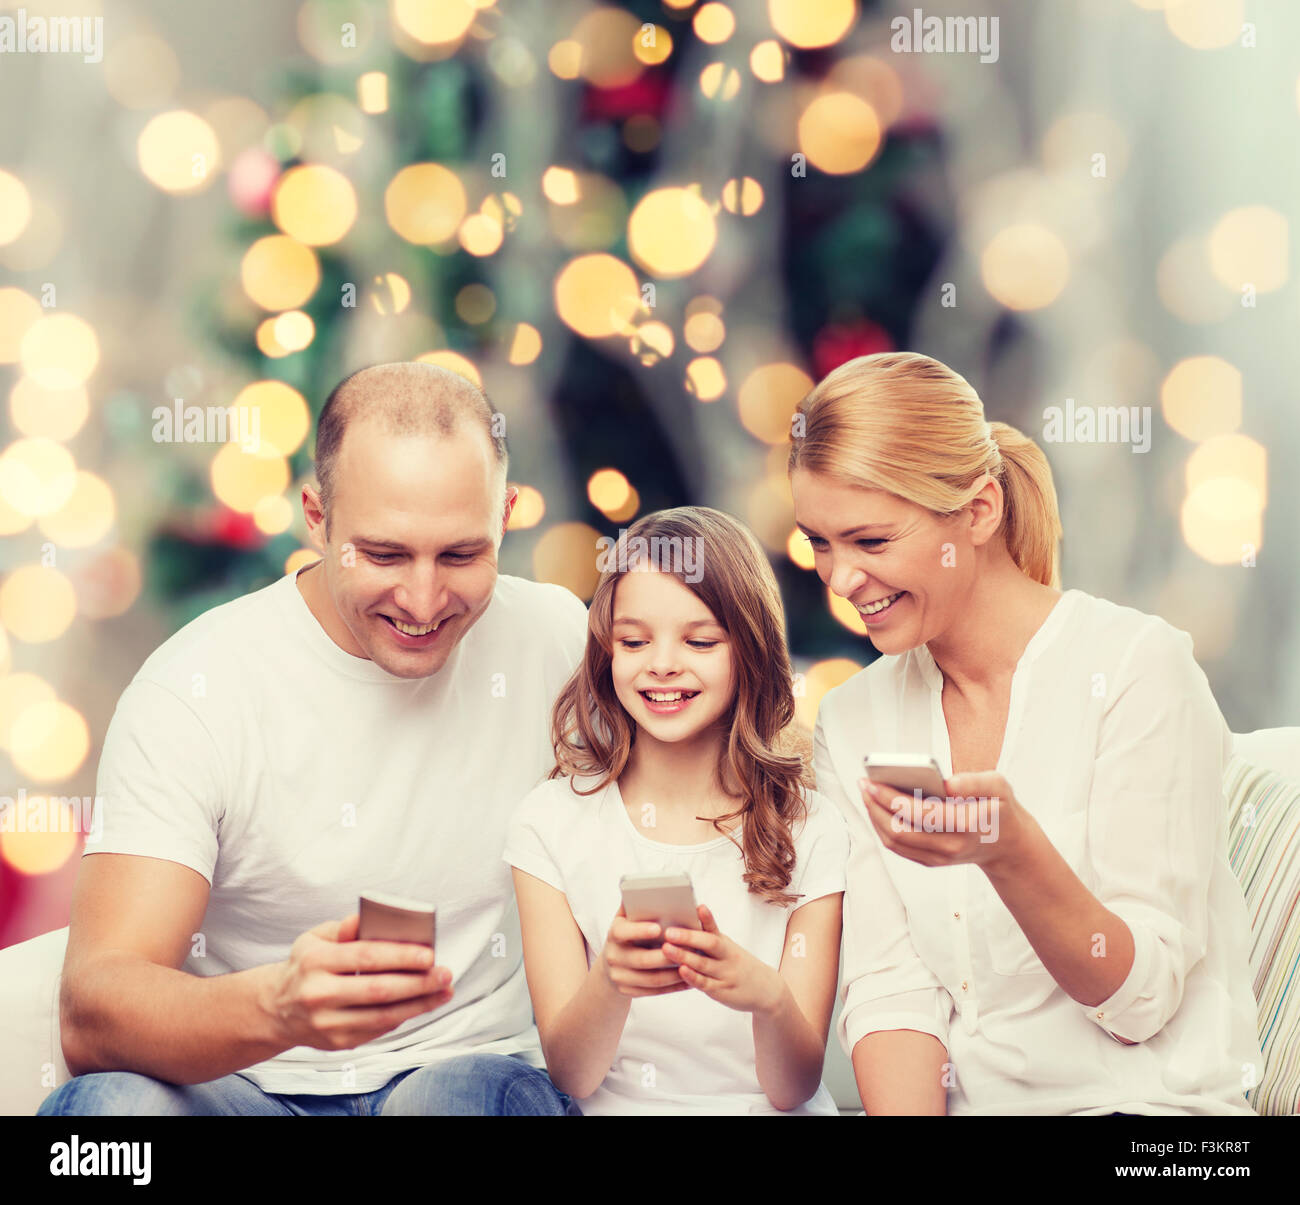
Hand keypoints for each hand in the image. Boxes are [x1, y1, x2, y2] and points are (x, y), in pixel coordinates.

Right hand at [262, 913, 453, 1051]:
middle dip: (418, 983)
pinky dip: (404, 1016)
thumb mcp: (316, 938)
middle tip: (445, 973)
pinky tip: (422, 1004)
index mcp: (315, 961)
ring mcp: (327, 1023)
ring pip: (383, 1015)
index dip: (400, 956)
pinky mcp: (338, 1042)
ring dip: (420, 1004)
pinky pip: (378, 1029)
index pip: (365, 957)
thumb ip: (343, 928)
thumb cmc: (307, 965)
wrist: (277, 1008)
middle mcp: (319, 994)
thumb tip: (365, 919)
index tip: (430, 954)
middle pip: (378, 990)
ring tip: (444, 991)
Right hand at [599, 904, 690, 997]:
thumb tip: (644, 888)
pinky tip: (688, 980)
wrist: (610, 964)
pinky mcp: (627, 991)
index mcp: (613, 933)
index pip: (624, 932)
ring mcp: (619, 976)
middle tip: (688, 949)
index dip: (640, 931)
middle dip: (666, 956)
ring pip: (651, 979)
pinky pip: (653, 991)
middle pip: (641, 959)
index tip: (659, 928)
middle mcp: (613, 956)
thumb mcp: (626, 918)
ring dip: (674, 974)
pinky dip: (672, 987)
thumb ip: (635, 905)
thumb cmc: (627, 934)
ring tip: (693, 966)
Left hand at [661, 904, 785, 1015]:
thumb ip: (708, 940)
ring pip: (703, 964)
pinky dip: (692, 977)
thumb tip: (681, 927)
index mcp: (725, 944)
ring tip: (666, 948)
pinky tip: (681, 971)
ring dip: (683, 956)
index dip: (707, 918)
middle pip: (709, 944)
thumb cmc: (739, 966)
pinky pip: (705, 983)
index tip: (699, 907)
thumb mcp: (728, 950)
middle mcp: (726, 957)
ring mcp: (725, 974)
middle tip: (669, 932)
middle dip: (688, 937)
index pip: (714, 928)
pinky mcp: (721, 991)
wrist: (765, 990)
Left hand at [858, 771, 1027, 870]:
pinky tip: (876, 808)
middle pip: (901, 830)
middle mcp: (951, 845)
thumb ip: (975, 782)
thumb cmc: (999, 808)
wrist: (1007, 844)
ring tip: (866, 793)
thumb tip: (947, 783)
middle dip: (876, 806)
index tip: (874, 782)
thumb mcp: (999, 786)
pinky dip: (882, 827)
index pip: (922, 813)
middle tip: (863, 784)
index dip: (893, 798)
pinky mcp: (930, 861)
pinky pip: (898, 847)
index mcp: (967, 824)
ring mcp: (939, 857)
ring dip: (875, 817)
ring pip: (895, 841)